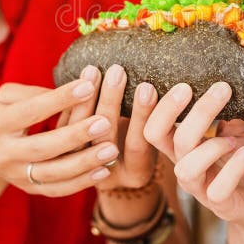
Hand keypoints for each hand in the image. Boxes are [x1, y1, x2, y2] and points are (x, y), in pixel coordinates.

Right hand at [0, 75, 122, 196]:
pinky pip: (58, 190)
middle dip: (75, 135)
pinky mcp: (30, 189)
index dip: (60, 99)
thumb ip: (35, 92)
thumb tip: (67, 92)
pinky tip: (104, 170)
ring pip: (53, 173)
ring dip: (84, 162)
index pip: (31, 111)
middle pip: (43, 147)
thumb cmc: (4, 112)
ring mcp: (16, 175)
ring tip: (112, 149)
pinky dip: (82, 182)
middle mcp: (3, 153)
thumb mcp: (7, 95)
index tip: (88, 86)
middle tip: (105, 121)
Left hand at [70, 64, 159, 191]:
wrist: (122, 170)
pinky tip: (79, 78)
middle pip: (103, 137)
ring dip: (87, 98)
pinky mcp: (63, 151)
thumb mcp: (165, 143)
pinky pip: (62, 126)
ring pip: (77, 132)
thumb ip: (167, 123)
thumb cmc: (154, 147)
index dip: (141, 116)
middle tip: (118, 71)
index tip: (148, 87)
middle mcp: (108, 174)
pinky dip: (70, 102)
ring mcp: (81, 165)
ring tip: (94, 70)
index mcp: (136, 174)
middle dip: (110, 101)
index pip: (137, 144)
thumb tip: (181, 87)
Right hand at [143, 82, 243, 229]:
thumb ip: (226, 111)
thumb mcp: (235, 129)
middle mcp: (183, 166)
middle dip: (176, 110)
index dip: (152, 107)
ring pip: (187, 166)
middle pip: (162, 137)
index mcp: (181, 147)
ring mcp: (199, 187)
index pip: (153, 126)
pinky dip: (234, 167)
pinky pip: (219, 188)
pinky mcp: (221, 204)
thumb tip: (221, 84)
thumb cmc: (241, 159)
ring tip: (233, 136)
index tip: (168, 82)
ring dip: (211, 145)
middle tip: (202, 89)